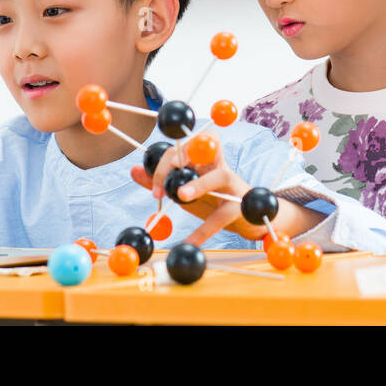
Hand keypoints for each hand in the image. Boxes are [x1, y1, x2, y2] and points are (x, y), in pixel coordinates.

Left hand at [130, 142, 266, 245]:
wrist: (252, 218)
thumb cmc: (215, 200)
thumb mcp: (186, 189)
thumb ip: (161, 180)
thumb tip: (134, 170)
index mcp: (205, 160)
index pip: (186, 144)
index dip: (168, 157)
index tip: (156, 184)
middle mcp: (220, 166)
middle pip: (202, 148)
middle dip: (180, 157)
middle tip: (165, 180)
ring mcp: (233, 186)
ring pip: (220, 176)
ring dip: (200, 184)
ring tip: (181, 196)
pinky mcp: (239, 208)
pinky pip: (221, 217)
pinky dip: (204, 231)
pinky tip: (189, 242)